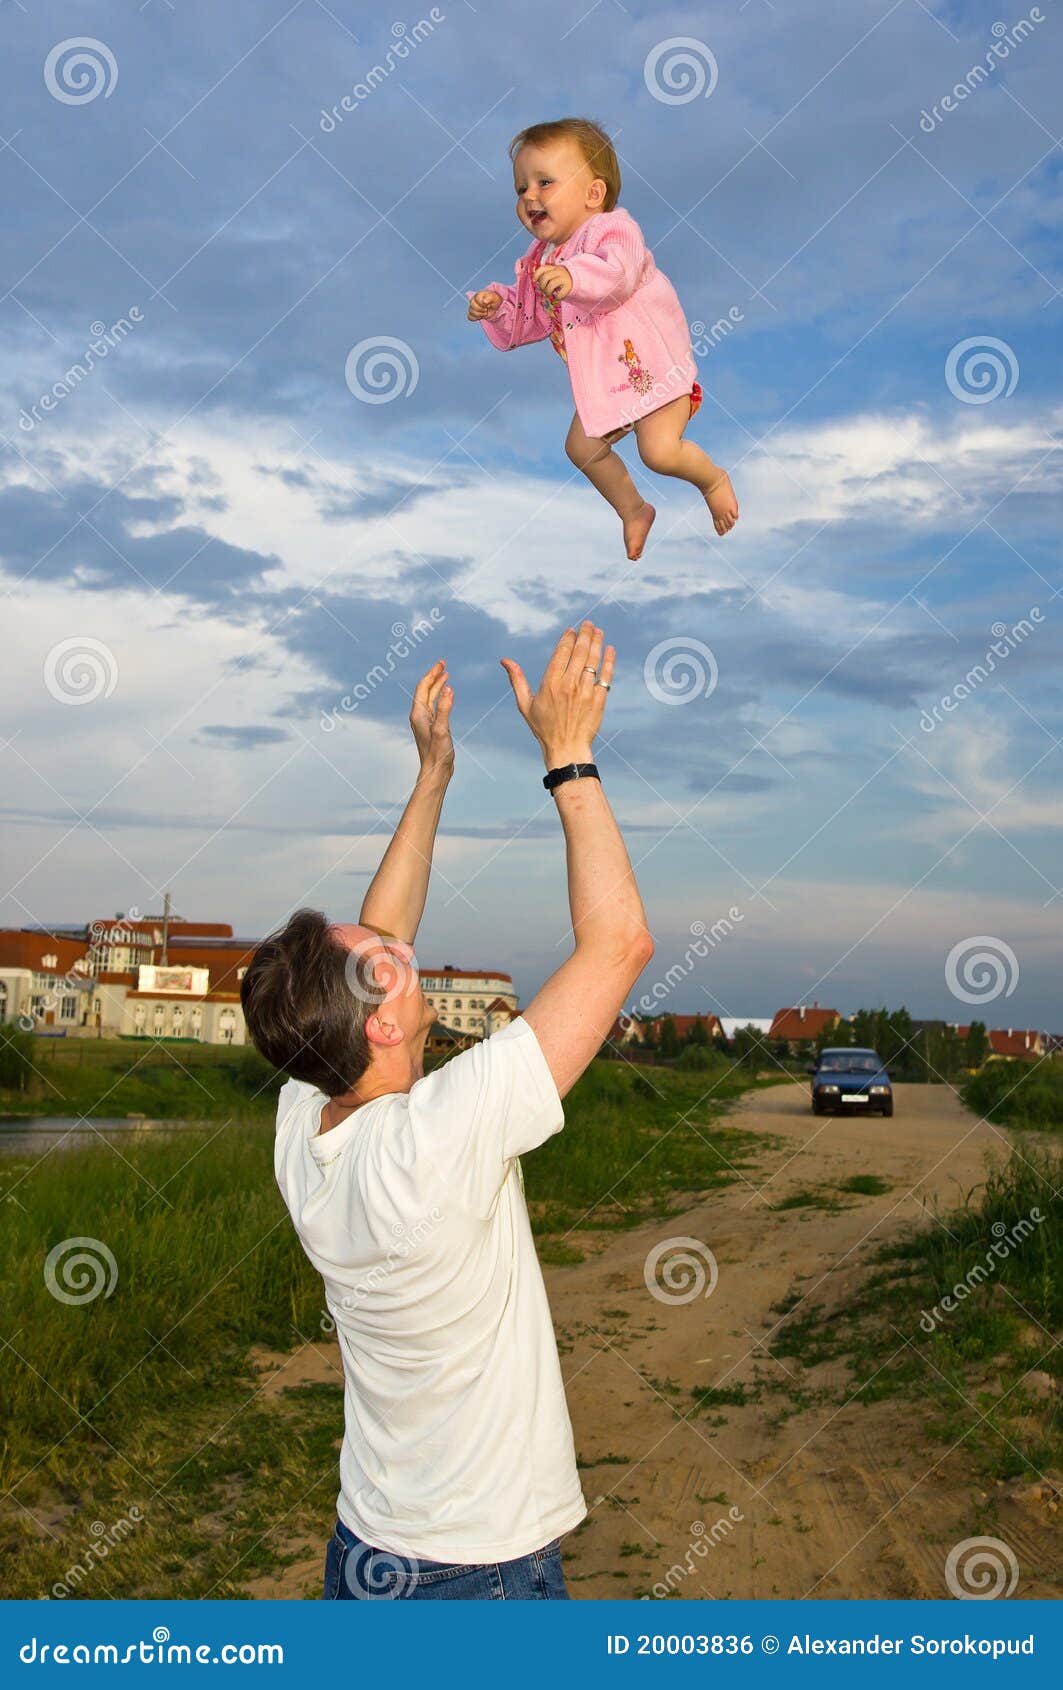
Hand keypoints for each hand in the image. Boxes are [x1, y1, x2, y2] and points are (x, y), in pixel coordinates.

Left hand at [410, 659, 453, 775]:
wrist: (435, 771)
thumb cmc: (437, 753)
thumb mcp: (442, 729)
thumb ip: (445, 708)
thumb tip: (448, 688)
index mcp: (418, 713)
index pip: (423, 687)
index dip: (432, 674)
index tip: (442, 664)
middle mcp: (419, 715)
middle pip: (425, 690)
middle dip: (434, 676)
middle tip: (444, 665)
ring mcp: (424, 721)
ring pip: (430, 697)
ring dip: (437, 686)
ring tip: (446, 676)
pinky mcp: (431, 727)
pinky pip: (434, 706)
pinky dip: (440, 697)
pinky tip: (446, 695)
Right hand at [467, 289, 501, 320]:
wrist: (495, 305)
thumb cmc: (494, 300)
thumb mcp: (494, 298)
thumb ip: (489, 299)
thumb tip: (484, 301)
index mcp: (478, 295)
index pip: (477, 299)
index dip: (482, 304)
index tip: (488, 305)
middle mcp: (474, 300)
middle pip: (472, 305)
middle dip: (480, 310)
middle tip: (486, 310)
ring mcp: (472, 307)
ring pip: (471, 312)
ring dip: (479, 314)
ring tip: (485, 313)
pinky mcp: (473, 313)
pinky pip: (470, 317)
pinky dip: (475, 318)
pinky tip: (481, 316)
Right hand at [500, 621, 614, 767]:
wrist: (566, 748)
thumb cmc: (544, 727)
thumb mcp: (525, 704)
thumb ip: (517, 679)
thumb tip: (504, 660)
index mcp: (550, 684)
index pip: (562, 652)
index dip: (568, 638)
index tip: (572, 630)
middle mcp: (569, 685)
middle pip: (580, 652)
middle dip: (585, 634)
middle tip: (588, 624)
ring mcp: (585, 692)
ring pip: (593, 661)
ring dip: (597, 643)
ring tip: (598, 631)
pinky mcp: (598, 699)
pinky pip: (605, 675)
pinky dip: (608, 661)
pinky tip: (609, 649)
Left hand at [533, 263, 571, 301]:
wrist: (576, 280)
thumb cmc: (560, 279)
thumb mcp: (553, 275)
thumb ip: (545, 276)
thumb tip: (535, 283)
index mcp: (553, 268)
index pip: (542, 268)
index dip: (536, 274)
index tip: (534, 281)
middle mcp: (559, 271)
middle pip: (546, 277)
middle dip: (542, 285)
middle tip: (543, 290)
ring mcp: (564, 278)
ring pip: (551, 284)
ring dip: (547, 292)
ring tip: (548, 294)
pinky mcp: (568, 286)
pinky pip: (559, 293)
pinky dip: (556, 297)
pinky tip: (556, 297)